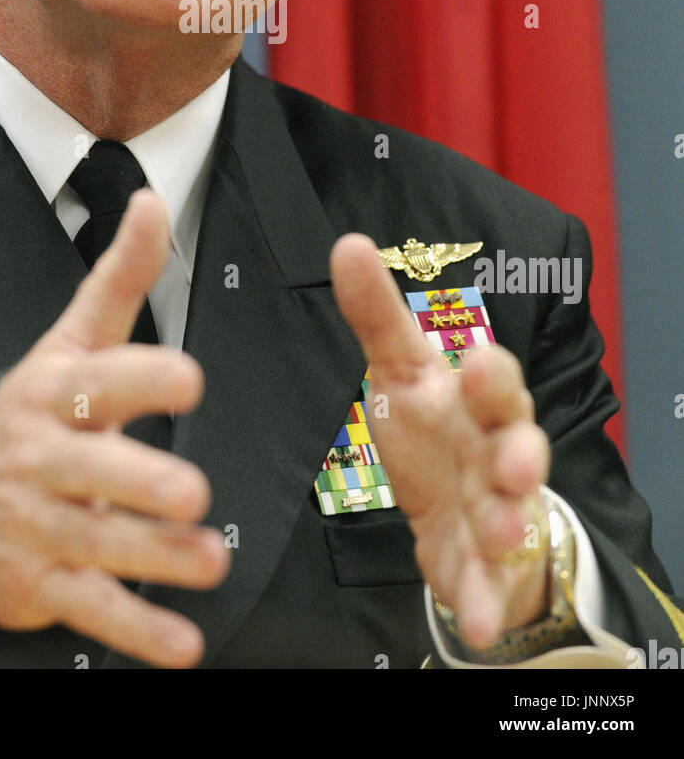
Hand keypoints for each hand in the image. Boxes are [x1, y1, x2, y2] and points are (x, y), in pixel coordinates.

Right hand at [0, 189, 227, 667]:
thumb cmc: (25, 419)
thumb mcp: (67, 343)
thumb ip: (119, 280)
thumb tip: (149, 202)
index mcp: (55, 393)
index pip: (99, 383)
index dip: (142, 380)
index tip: (187, 380)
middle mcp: (45, 459)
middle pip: (94, 471)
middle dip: (140, 485)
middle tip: (191, 494)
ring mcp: (39, 525)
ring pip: (99, 543)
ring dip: (156, 560)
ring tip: (209, 565)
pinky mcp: (41, 582)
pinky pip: (93, 606)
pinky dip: (138, 629)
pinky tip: (180, 642)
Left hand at [331, 234, 550, 651]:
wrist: (464, 513)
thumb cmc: (436, 431)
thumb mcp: (403, 370)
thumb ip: (378, 314)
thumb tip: (348, 243)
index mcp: (477, 403)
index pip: (495, 382)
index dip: (491, 375)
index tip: (479, 361)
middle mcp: (497, 454)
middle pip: (520, 448)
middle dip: (520, 454)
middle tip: (512, 460)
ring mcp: (499, 512)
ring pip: (512, 517)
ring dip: (506, 524)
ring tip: (497, 529)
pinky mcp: (487, 568)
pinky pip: (488, 587)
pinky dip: (482, 604)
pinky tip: (471, 624)